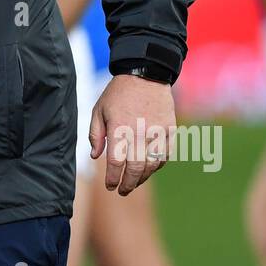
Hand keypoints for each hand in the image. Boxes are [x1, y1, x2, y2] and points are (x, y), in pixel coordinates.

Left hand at [88, 74, 175, 195]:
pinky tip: (149, 169)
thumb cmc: (118, 93)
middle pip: (135, 168)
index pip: (116, 162)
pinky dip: (157, 165)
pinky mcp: (170, 130)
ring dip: (143, 178)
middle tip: (122, 191)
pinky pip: (165, 155)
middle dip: (128, 183)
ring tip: (135, 183)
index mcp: (120, 129)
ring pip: (152, 165)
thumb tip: (95, 156)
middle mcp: (140, 133)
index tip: (110, 186)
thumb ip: (96, 134)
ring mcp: (157, 133)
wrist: (145, 74)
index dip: (112, 178)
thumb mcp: (99, 110)